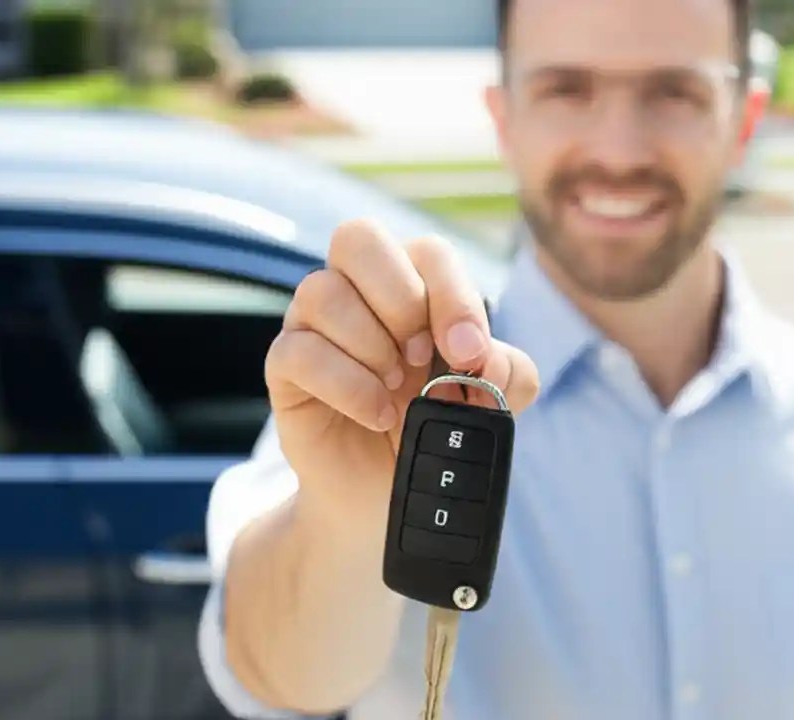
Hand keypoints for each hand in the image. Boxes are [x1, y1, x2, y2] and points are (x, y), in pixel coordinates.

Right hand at [264, 220, 538, 544]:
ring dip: (371, 346)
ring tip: (397, 391)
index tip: (469, 354)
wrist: (388, 495)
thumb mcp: (492, 401)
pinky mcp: (285, 367)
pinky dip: (348, 385)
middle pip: (358, 238)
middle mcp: (356, 291)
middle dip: (400, 299)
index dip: (452, 295)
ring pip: (322, 291)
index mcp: (410, 284)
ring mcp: (313, 324)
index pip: (427, 252)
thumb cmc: (436, 430)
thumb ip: (508, 371)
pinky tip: (376, 414)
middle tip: (421, 356)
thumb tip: (487, 359)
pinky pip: (300, 351)